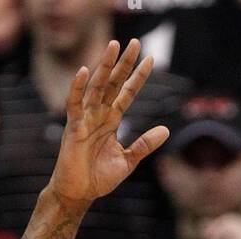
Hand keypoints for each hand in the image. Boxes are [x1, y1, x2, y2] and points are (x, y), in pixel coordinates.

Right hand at [49, 40, 168, 205]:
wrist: (80, 194)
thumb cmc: (99, 178)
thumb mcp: (128, 161)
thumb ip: (145, 144)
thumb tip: (166, 130)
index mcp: (112, 121)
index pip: (128, 93)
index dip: (138, 77)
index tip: (151, 59)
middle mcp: (99, 115)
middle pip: (113, 83)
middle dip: (124, 64)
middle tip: (135, 42)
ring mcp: (86, 119)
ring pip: (96, 87)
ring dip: (104, 66)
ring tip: (114, 46)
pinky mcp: (74, 128)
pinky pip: (75, 104)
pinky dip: (78, 88)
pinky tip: (85, 71)